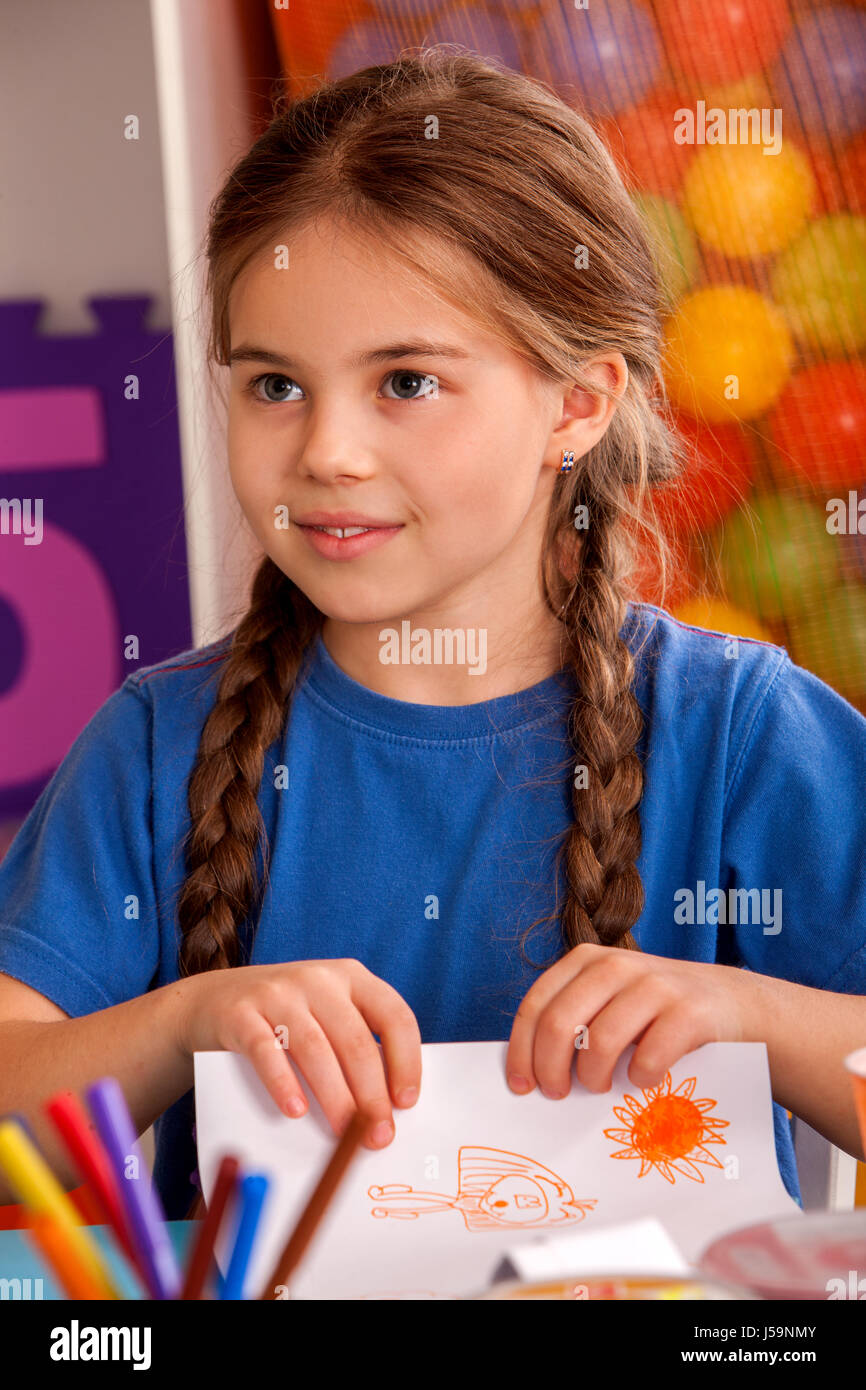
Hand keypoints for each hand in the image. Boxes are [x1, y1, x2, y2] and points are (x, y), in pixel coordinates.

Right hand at [177, 958, 421, 1148]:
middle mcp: (318, 979)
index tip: (407, 1102)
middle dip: (371, 1095)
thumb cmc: (284, 1016)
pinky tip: (295, 1111)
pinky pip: (266, 1051)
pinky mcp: (241, 1013)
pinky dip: (283, 1083)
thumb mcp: (327, 1013)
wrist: (212, 999)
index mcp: (350, 977)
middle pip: (355, 1041)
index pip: (394, 1016)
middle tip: (377, 1136)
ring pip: (315, 1050)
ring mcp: (278, 993)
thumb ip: (356, 1043)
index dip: (406, 1061)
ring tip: (344, 1135)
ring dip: (335, 1098)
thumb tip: (389, 1103)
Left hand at [505, 943, 754, 1098]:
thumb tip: (527, 1068)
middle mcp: (617, 965)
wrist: (735, 1003)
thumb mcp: (612, 1000)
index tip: (522, 1086)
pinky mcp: (689, 1011)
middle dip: (550, 1068)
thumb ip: (574, 1018)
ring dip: (593, 1078)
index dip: (522, 1049)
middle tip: (557, 1094)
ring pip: (599, 1042)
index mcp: (587, 960)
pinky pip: (648, 1057)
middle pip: (559, 1023)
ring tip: (601, 1087)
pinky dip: (639, 1079)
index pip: (537, 1005)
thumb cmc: (659, 1012)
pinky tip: (643, 1080)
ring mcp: (655, 985)